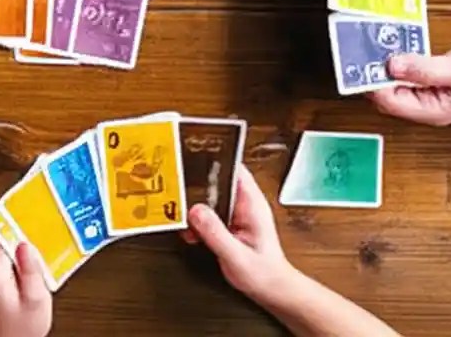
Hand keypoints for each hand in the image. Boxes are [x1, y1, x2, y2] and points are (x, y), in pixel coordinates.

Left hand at [0, 240, 51, 336]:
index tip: (33, 230)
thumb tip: (26, 243)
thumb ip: (32, 268)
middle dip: (20, 246)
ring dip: (16, 255)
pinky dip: (10, 263)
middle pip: (2, 238)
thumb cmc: (20, 330)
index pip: (4, 231)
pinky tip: (21, 280)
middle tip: (35, 262)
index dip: (22, 231)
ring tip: (28, 275)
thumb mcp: (36, 299)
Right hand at [184, 167, 297, 303]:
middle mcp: (244, 204)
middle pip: (217, 181)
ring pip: (209, 197)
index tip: (194, 162)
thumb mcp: (237, 255)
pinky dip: (196, 220)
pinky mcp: (228, 223)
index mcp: (252, 204)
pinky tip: (192, 232)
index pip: (234, 169)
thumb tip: (196, 211)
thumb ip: (216, 233)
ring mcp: (235, 213)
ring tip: (184, 218)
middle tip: (179, 193)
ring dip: (194, 206)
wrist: (271, 289)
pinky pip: (207, 212)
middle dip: (196, 186)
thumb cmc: (264, 274)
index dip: (215, 162)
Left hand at [369, 39, 450, 125]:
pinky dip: (397, 63)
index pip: (389, 102)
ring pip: (393, 84)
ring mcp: (427, 95)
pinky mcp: (428, 81)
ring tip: (374, 47)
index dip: (373, 83)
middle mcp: (425, 107)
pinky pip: (404, 75)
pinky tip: (391, 48)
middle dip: (374, 75)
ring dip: (384, 68)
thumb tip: (392, 66)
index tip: (363, 63)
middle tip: (364, 50)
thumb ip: (424, 69)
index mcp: (432, 111)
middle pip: (386, 96)